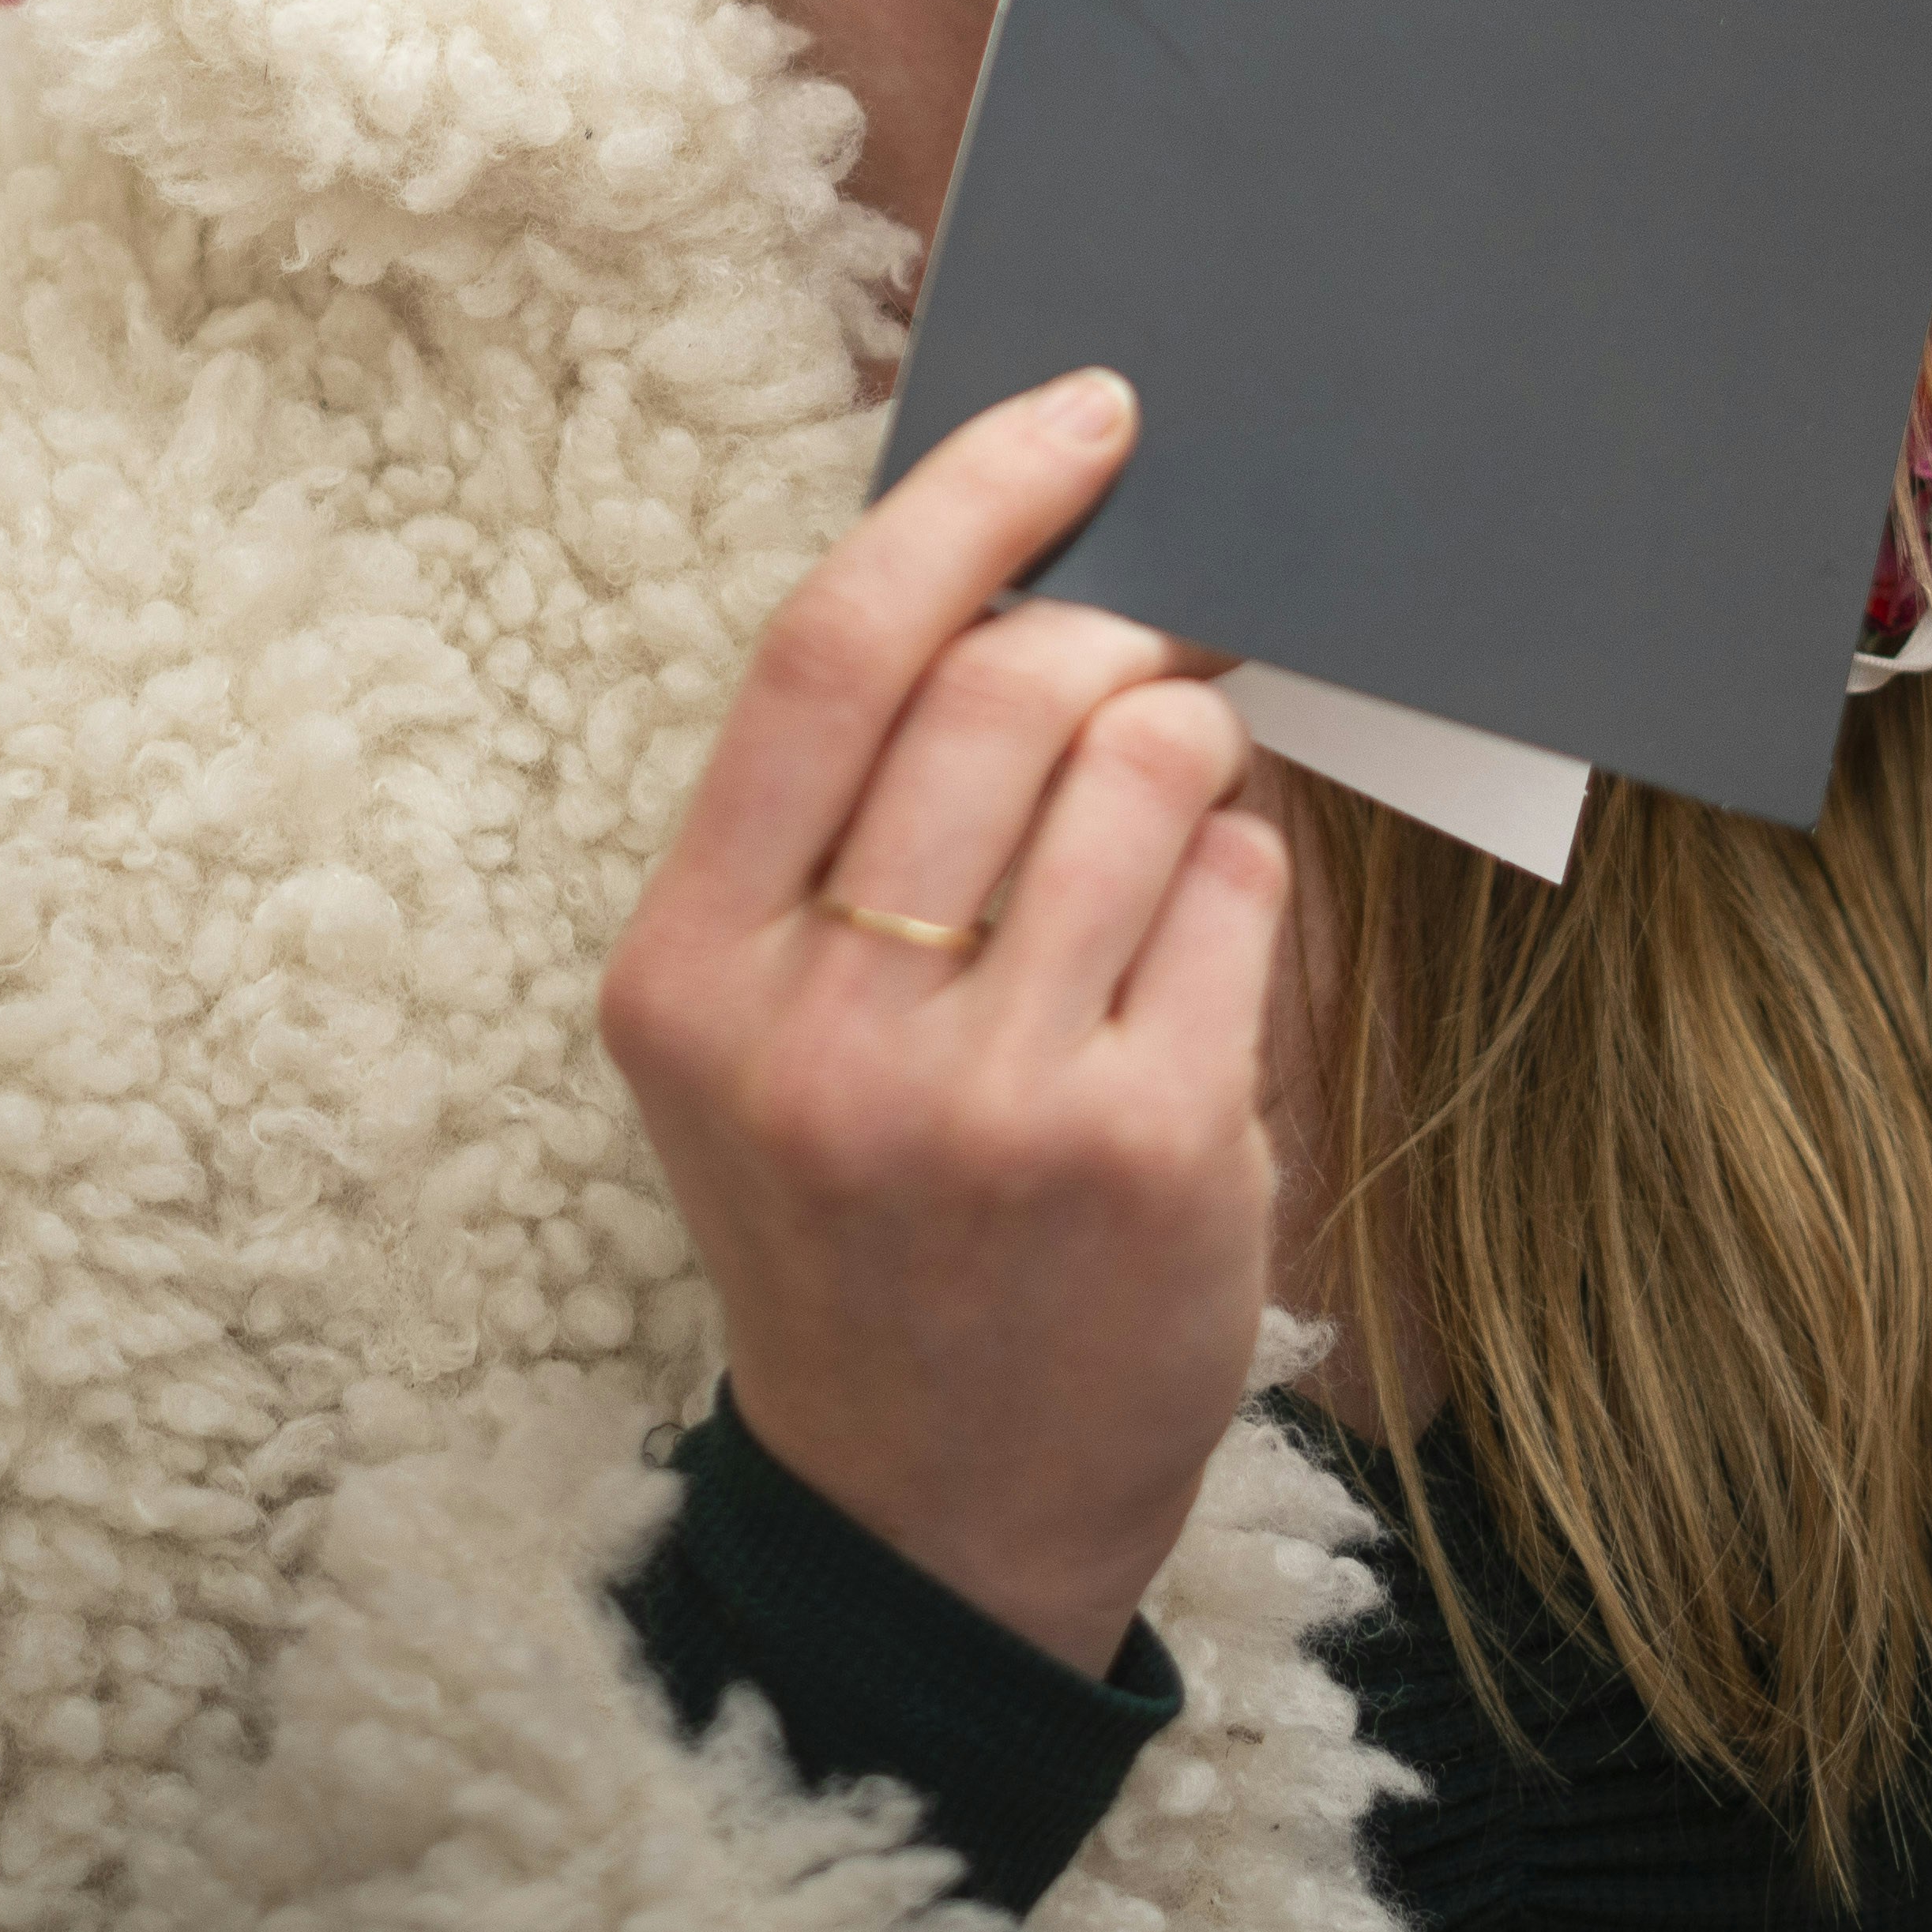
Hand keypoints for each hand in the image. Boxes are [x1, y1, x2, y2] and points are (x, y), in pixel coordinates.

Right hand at [602, 370, 1288, 1676]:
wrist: (926, 1517)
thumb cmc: (857, 1217)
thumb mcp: (762, 1024)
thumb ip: (844, 815)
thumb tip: (1031, 558)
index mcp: (687, 967)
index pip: (832, 650)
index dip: (974, 494)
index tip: (1086, 414)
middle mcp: (818, 1027)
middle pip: (1009, 683)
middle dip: (1117, 623)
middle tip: (1160, 643)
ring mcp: (985, 1097)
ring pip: (1147, 762)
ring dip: (1191, 741)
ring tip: (1176, 805)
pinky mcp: (1146, 1152)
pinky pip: (1241, 888)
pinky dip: (1244, 868)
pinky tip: (1203, 937)